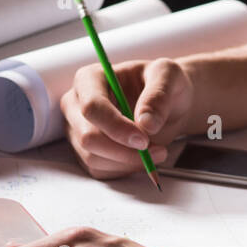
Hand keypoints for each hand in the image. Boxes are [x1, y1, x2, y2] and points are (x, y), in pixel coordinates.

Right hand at [60, 57, 194, 178]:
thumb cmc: (164, 84)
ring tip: (158, 151)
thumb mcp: (169, 76)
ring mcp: (78, 131)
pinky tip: (144, 157)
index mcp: (89, 79)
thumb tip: (146, 124)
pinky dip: (126, 169)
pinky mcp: (87, 152)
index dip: (116, 127)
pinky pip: (101, 171)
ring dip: (130, 162)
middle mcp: (77, 105)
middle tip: (159, 150)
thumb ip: (159, 95)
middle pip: (88, 137)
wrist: (170, 103)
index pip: (92, 107)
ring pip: (94, 158)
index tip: (144, 139)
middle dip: (125, 150)